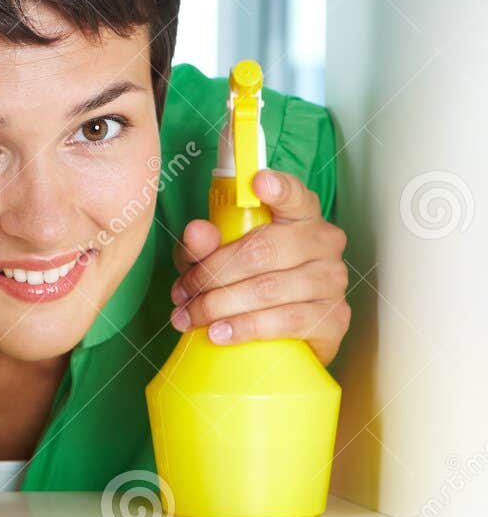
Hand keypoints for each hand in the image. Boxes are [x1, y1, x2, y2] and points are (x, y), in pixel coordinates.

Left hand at [170, 170, 350, 365]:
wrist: (281, 335)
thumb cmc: (249, 283)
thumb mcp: (216, 258)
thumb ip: (203, 244)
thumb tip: (196, 232)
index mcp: (299, 216)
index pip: (295, 195)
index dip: (278, 188)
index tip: (259, 181)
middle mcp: (322, 242)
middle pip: (261, 251)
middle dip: (212, 274)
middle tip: (183, 292)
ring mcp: (332, 280)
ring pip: (268, 289)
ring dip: (219, 305)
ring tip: (190, 318)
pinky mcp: (334, 318)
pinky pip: (286, 321)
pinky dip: (245, 327)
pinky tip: (221, 333)